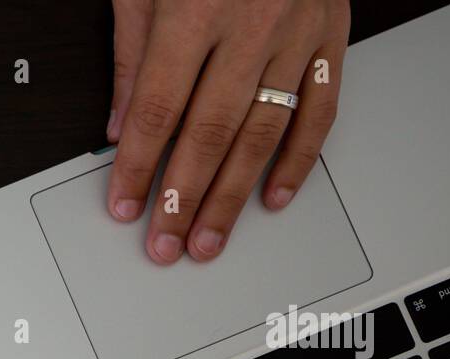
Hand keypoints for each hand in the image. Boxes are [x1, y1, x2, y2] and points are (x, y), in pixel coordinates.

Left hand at [106, 0, 349, 263]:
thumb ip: (132, 54)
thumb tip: (116, 128)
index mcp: (196, 7)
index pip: (158, 109)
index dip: (136, 166)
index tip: (122, 206)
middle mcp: (252, 23)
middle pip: (210, 133)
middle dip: (182, 199)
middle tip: (163, 244)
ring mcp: (298, 32)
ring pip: (262, 134)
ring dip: (232, 197)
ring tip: (208, 239)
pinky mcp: (333, 36)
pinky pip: (320, 112)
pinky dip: (298, 162)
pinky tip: (272, 198)